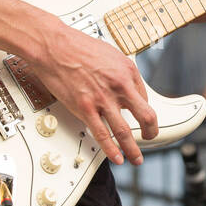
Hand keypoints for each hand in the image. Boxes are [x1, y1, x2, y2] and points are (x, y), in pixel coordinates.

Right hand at [26, 21, 157, 165]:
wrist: (54, 46)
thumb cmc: (78, 46)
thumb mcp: (111, 54)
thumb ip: (122, 73)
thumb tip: (127, 87)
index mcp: (128, 72)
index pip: (144, 98)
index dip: (143, 109)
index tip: (140, 117)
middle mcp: (119, 87)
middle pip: (145, 116)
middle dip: (151, 132)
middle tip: (150, 138)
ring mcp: (102, 99)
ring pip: (125, 131)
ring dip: (133, 149)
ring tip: (136, 158)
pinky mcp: (85, 108)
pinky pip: (102, 135)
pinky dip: (111, 150)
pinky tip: (116, 157)